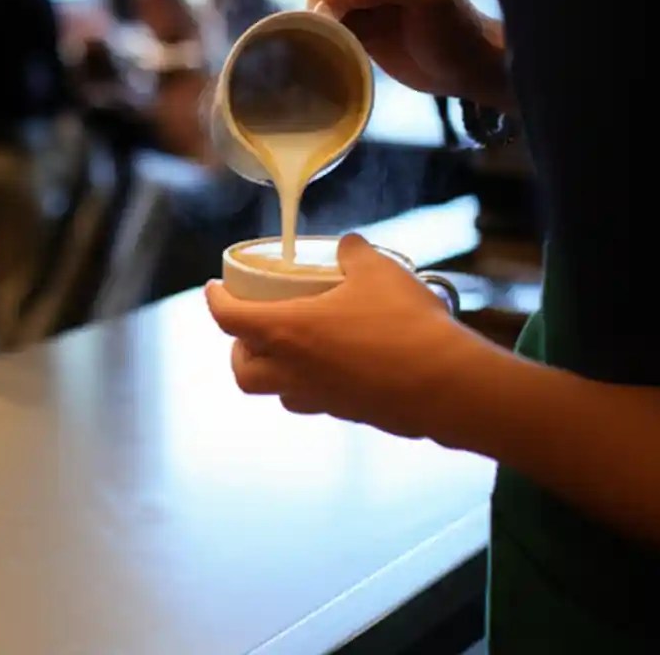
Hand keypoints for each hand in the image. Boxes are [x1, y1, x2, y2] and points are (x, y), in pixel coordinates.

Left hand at [205, 234, 497, 443]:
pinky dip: (313, 382)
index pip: (229, 319)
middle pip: (243, 372)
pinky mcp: (349, 413)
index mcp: (286, 333)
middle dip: (239, 349)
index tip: (213, 289)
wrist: (446, 384)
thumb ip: (355, 254)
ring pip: (278, 392)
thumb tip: (348, 245)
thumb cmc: (404, 325)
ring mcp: (321, 399)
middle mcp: (294, 372)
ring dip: (275, 371)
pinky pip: (316, 400)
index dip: (215, 301)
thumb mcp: (379, 271)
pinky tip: (338, 362)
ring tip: (294, 347)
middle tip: (253, 325)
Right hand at [308, 0, 510, 108]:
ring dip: (328, 22)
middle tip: (352, 29)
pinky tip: (347, 47)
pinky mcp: (357, 22)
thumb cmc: (453, 27)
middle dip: (331, 4)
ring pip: (322, 1)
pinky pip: (326, 23)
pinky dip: (329, 36)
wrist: (462, 70)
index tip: (358, 13)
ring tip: (354, 40)